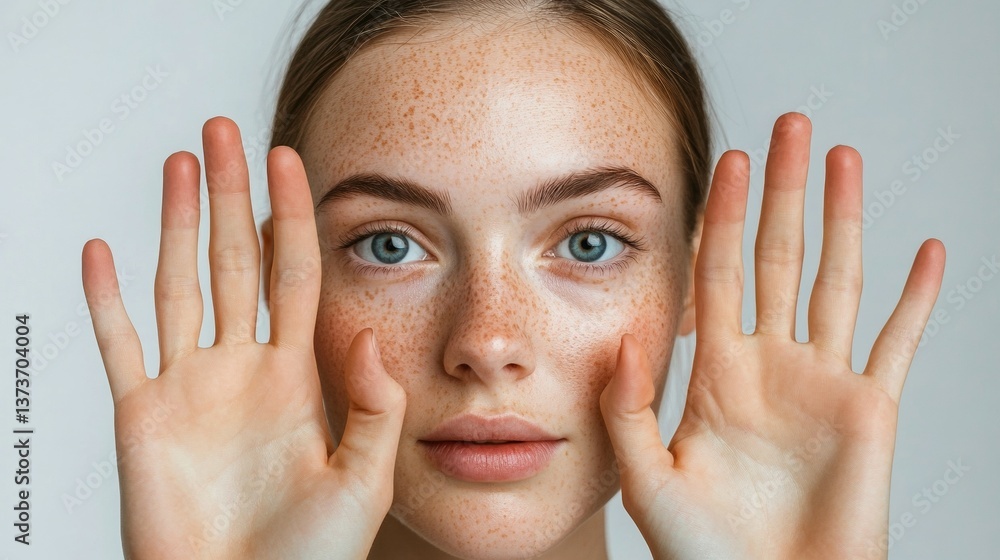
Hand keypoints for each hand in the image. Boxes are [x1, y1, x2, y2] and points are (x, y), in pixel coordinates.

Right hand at [81, 117, 405, 559]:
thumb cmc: (308, 559)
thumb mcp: (364, 479)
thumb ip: (374, 406)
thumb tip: (362, 333)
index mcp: (298, 377)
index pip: (295, 274)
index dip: (292, 216)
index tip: (291, 159)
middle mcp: (242, 370)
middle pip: (235, 260)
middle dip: (232, 196)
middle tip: (227, 131)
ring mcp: (191, 388)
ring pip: (181, 284)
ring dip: (178, 223)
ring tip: (181, 164)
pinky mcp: (142, 418)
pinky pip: (119, 346)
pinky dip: (105, 299)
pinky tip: (103, 250)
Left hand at [600, 113, 945, 558]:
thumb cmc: (704, 554)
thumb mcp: (648, 477)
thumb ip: (628, 409)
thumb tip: (622, 338)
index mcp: (715, 374)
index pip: (717, 275)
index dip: (722, 219)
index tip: (724, 163)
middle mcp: (768, 365)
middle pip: (778, 258)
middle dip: (781, 193)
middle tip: (787, 127)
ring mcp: (821, 383)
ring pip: (836, 280)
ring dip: (843, 219)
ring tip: (844, 159)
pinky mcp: (869, 411)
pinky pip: (898, 342)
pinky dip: (917, 299)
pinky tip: (926, 252)